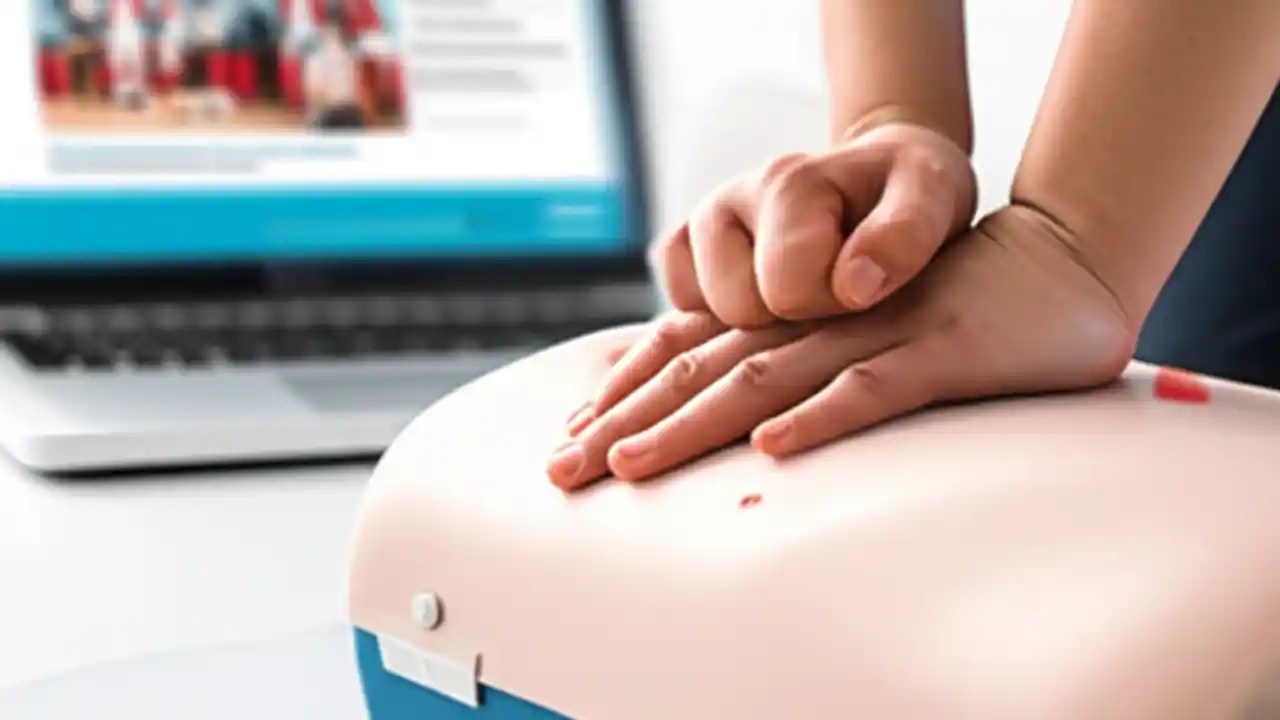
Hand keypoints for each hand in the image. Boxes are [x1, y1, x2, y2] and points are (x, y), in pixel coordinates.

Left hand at [549, 205, 1135, 488]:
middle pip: (704, 372)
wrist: (1058, 264)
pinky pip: (872, 389)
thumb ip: (803, 367)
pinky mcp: (938, 354)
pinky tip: (774, 448)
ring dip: (694, 424)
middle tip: (563, 470)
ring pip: (767, 380)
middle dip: (628, 420)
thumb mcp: (862, 338)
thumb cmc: (952, 309)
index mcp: (796, 318)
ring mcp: (875, 335)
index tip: (570, 441)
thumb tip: (740, 422)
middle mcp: (818, 322)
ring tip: (632, 462)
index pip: (692, 355)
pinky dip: (821, 418)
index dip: (627, 394)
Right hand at [652, 122, 975, 327]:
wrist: (883, 172)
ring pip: (700, 321)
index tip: (867, 286)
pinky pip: (678, 311)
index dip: (835, 307)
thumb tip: (853, 285)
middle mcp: (730, 198)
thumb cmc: (911, 191)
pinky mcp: (682, 250)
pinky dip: (716, 322)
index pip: (787, 292)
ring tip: (804, 294)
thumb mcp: (932, 198)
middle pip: (739, 311)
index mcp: (789, 182)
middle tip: (836, 292)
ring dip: (759, 323)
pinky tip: (766, 301)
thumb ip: (902, 235)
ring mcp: (700, 225)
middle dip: (794, 319)